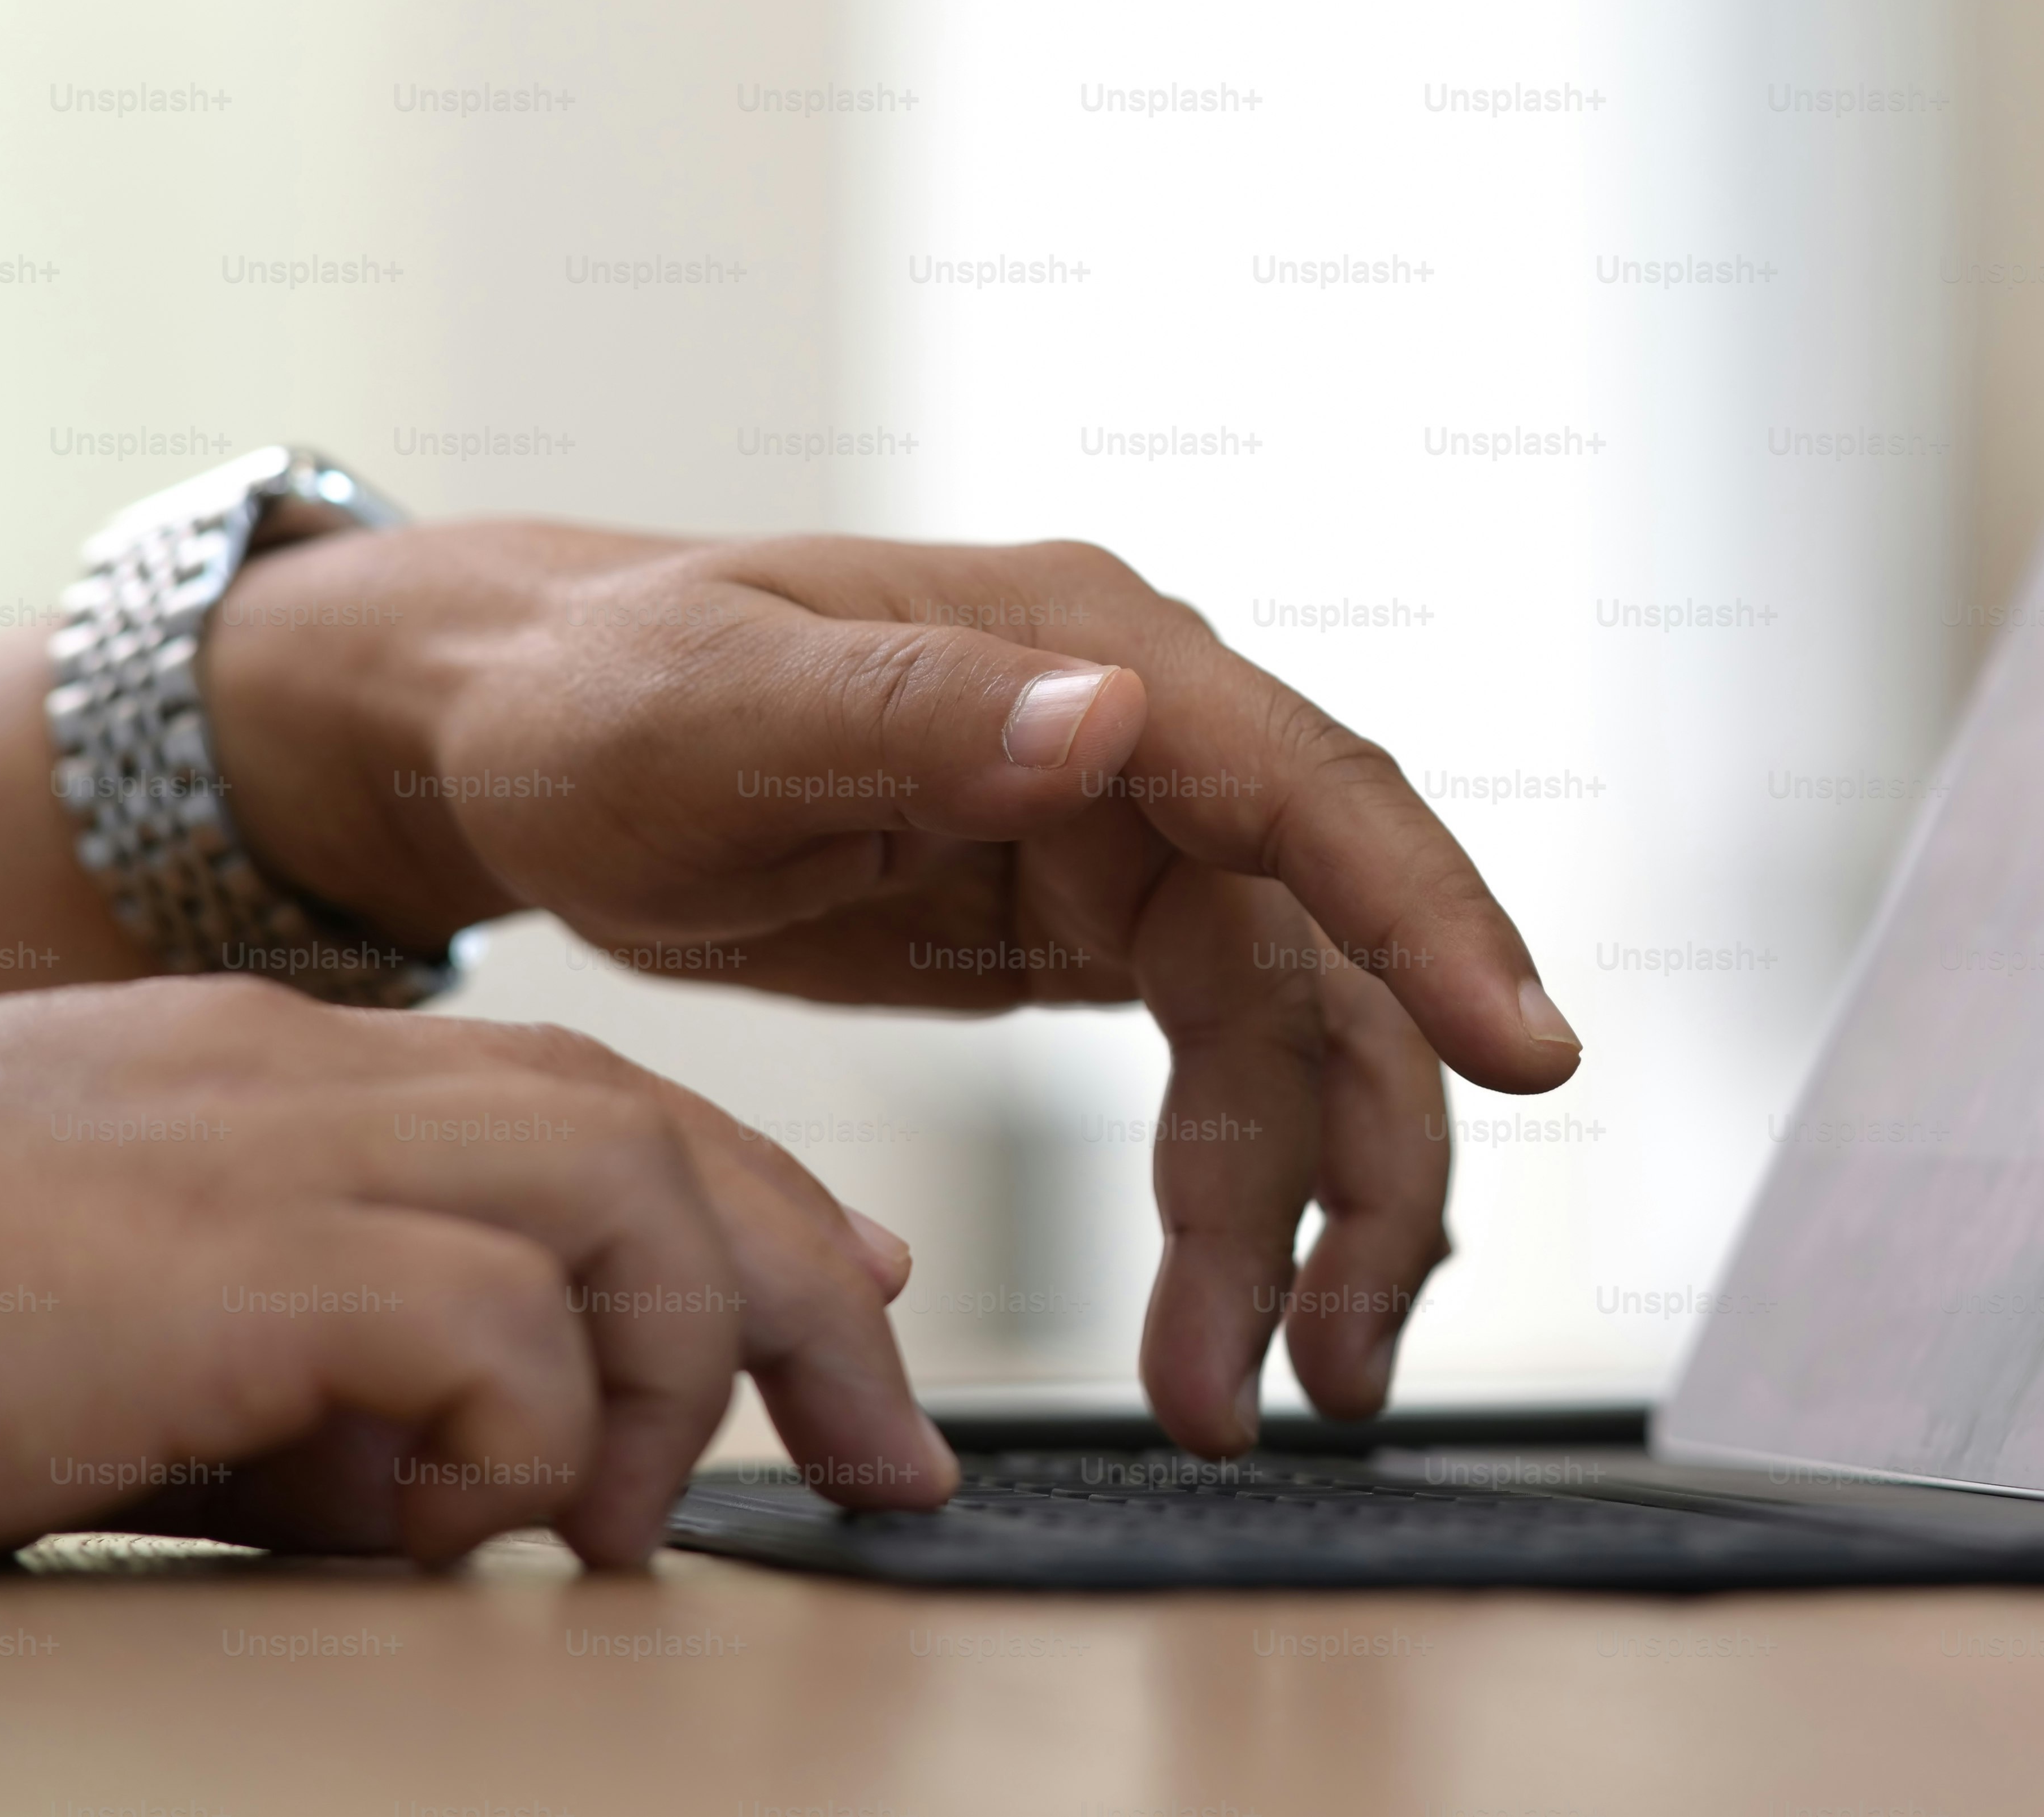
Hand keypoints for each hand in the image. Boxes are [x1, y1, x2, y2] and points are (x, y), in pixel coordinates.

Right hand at [0, 977, 948, 1567]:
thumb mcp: (130, 1333)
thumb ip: (304, 1377)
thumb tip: (444, 1492)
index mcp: (283, 1063)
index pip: (595, 1099)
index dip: (754, 1201)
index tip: (862, 1304)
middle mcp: (311, 1070)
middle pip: (659, 1138)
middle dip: (815, 1295)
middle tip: (892, 1450)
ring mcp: (280, 1143)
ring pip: (624, 1197)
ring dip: (677, 1367)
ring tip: (628, 1519)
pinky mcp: (243, 1257)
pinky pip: (496, 1327)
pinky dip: (520, 1432)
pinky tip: (444, 1522)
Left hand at [204, 525, 1580, 1451]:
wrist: (517, 739)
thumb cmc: (590, 699)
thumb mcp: (699, 708)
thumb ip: (898, 714)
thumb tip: (1104, 718)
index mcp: (1084, 647)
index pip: (1303, 788)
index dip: (1427, 917)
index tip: (1526, 1053)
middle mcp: (1147, 738)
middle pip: (1328, 956)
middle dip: (1352, 1161)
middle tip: (1333, 1359)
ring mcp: (1135, 838)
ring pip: (1297, 1039)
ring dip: (1300, 1219)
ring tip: (1249, 1395)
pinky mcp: (1099, 929)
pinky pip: (1232, 1071)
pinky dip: (1246, 1201)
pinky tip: (1240, 1313)